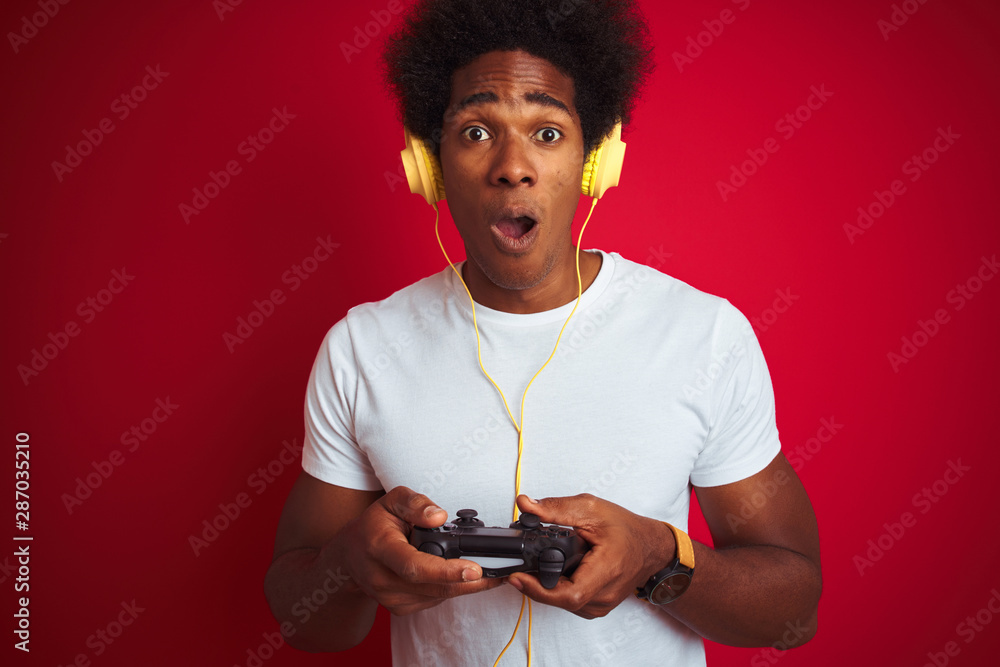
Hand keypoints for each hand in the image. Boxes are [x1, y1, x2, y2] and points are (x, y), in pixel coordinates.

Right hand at [337, 486, 502, 614]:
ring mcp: (389, 598)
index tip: (474, 569)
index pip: (414, 565)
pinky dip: (451, 589)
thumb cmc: (374, 525)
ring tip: (490, 573)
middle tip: (499, 574)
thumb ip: (415, 503)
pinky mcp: (399, 608)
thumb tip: (439, 516)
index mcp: (379, 548)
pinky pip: (433, 600)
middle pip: (432, 586)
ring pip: (436, 596)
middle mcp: (382, 578)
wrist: (349, 556)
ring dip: (465, 587)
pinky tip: (462, 576)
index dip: (446, 570)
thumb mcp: (391, 501)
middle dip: (469, 582)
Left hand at [508, 494, 674, 618]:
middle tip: (521, 564)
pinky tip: (556, 573)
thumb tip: (526, 505)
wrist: (650, 547)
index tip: (517, 576)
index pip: (569, 594)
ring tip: (541, 565)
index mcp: (607, 570)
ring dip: (547, 587)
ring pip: (564, 603)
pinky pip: (572, 603)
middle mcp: (605, 594)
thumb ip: (556, 508)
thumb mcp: (591, 509)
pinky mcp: (598, 607)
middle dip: (536, 582)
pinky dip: (559, 589)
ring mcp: (602, 604)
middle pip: (561, 599)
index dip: (538, 589)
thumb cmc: (627, 529)